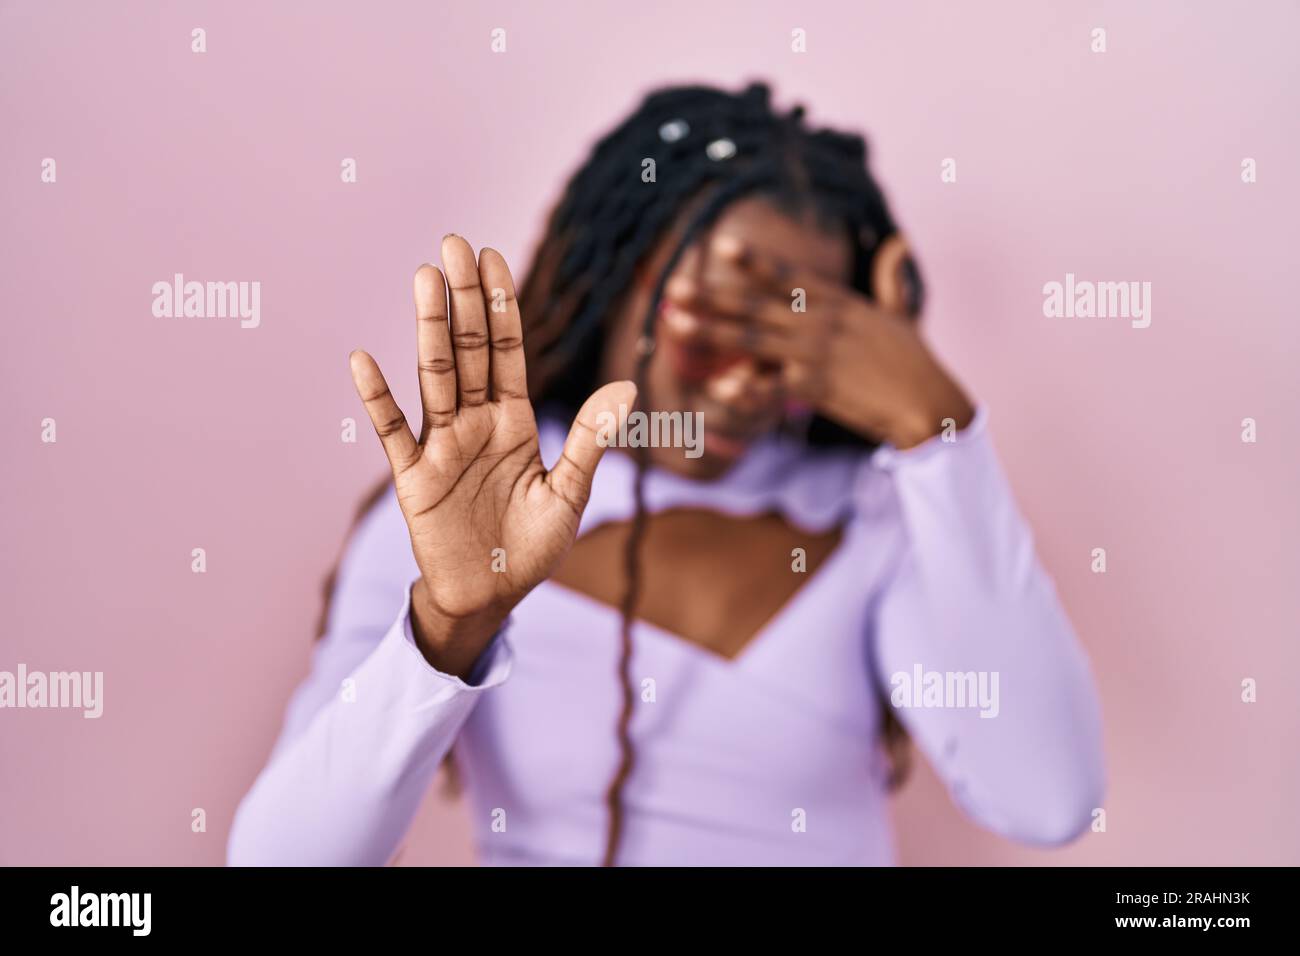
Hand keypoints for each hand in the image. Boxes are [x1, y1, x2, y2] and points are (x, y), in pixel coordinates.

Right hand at [349, 235, 633, 678]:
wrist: (492, 598)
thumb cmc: (533, 548)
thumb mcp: (568, 493)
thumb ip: (589, 440)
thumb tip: (627, 389)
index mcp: (514, 420)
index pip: (507, 351)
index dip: (502, 305)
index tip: (494, 258)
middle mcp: (475, 422)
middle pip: (470, 349)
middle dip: (465, 298)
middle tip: (455, 243)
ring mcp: (442, 445)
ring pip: (435, 376)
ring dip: (429, 329)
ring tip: (423, 278)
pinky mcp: (413, 478)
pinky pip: (391, 432)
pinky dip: (378, 399)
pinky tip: (363, 359)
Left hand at [660, 234, 972, 448]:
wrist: (928, 401)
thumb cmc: (915, 360)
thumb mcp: (902, 313)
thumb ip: (892, 278)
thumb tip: (898, 245)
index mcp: (837, 301)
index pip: (786, 276)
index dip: (752, 262)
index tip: (719, 247)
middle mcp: (820, 322)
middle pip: (755, 306)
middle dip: (712, 297)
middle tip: (673, 288)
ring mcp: (815, 354)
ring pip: (751, 340)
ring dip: (710, 331)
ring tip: (675, 324)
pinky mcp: (815, 388)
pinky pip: (770, 387)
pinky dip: (743, 388)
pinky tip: (715, 387)